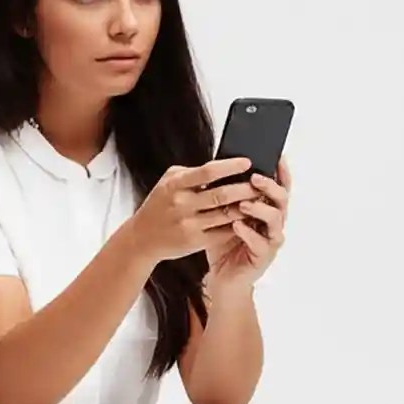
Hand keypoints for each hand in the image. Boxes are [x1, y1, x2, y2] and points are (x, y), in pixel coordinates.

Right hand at [127, 157, 263, 262]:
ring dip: (245, 207)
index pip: (207, 172)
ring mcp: (188, 224)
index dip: (230, 166)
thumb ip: (191, 172)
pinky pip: (222, 232)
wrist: (142, 238)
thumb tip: (222, 164)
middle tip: (261, 183)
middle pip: (221, 194)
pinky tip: (248, 218)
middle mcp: (182, 204)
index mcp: (175, 184)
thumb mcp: (168, 182)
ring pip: (225, 214)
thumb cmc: (159, 205)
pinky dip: (237, 225)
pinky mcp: (195, 241)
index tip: (247, 162)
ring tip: (259, 200)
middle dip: (245, 189)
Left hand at [206, 157, 291, 295]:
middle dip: (270, 186)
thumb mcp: (224, 213)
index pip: (279, 186)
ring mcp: (270, 240)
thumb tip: (220, 164)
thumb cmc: (223, 242)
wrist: (222, 277)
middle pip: (282, 199)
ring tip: (243, 203)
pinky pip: (260, 243)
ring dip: (260, 209)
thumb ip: (228, 194)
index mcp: (266, 208)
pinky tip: (236, 226)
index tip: (277, 156)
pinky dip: (248, 233)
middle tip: (255, 178)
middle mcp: (274, 223)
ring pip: (276, 220)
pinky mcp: (263, 257)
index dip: (281, 172)